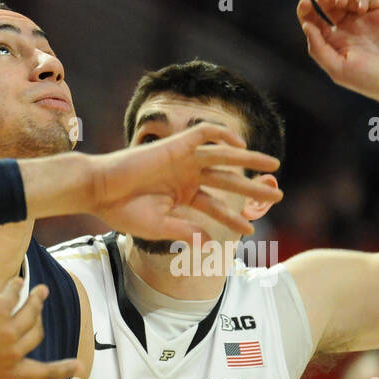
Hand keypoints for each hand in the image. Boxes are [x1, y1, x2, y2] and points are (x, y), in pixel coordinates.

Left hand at [0, 280, 79, 378]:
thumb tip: (16, 341)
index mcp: (3, 373)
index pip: (39, 375)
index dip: (62, 370)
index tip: (80, 367)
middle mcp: (10, 355)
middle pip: (36, 335)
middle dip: (37, 319)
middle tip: (37, 304)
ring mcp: (8, 332)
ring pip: (32, 311)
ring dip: (37, 298)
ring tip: (38, 290)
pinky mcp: (2, 308)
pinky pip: (17, 294)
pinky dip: (17, 286)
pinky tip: (15, 282)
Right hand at [87, 124, 281, 242]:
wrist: (100, 190)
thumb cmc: (123, 211)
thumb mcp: (158, 226)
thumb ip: (184, 232)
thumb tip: (209, 245)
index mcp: (183, 196)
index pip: (216, 205)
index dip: (232, 218)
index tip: (249, 229)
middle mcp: (187, 176)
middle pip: (227, 180)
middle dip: (252, 188)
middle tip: (278, 196)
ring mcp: (183, 159)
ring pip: (223, 156)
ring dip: (249, 160)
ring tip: (274, 166)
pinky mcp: (176, 144)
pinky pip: (205, 133)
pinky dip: (223, 136)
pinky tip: (239, 146)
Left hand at [299, 0, 378, 104]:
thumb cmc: (368, 79)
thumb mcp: (338, 68)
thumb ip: (319, 48)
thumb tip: (306, 25)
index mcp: (332, 42)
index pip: (314, 22)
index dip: (306, 11)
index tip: (304, 3)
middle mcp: (346, 28)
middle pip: (328, 4)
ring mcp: (363, 18)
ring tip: (341, 2)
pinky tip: (361, 8)